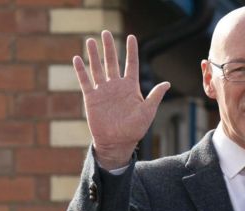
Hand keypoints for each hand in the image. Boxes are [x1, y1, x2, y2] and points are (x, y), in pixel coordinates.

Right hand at [72, 31, 169, 168]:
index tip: (131, 36)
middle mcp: (116, 86)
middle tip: (106, 32)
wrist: (118, 142)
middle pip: (112, 62)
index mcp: (131, 87)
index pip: (131, 64)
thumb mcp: (148, 111)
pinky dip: (81, 70)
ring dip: (94, 55)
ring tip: (91, 40)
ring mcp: (103, 91)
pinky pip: (85, 81)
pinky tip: (77, 58)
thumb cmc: (135, 129)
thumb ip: (155, 96)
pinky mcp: (92, 98)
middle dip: (109, 47)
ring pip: (97, 68)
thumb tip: (167, 83)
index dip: (131, 50)